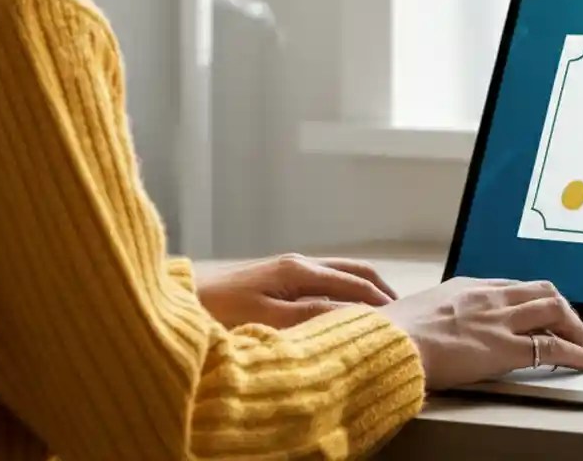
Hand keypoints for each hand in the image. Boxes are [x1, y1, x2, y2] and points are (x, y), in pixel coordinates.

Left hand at [196, 254, 397, 329]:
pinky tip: (345, 310)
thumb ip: (314, 314)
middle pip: (354, 270)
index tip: (404, 319)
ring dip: (363, 290)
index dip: (382, 300)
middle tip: (403, 312)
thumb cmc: (220, 313)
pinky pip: (324, 282)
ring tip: (381, 312)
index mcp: (301, 270)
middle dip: (380, 289)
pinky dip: (345, 293)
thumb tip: (357, 312)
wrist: (179, 302)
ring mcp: (288, 270)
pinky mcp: (276, 280)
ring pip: (340, 274)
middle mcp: (299, 264)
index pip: (356, 282)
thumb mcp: (270, 318)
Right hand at [381, 277, 582, 389]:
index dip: (534, 300)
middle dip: (563, 310)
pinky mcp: (506, 348)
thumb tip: (433, 328)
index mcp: (467, 286)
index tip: (541, 314)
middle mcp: (489, 297)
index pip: (514, 287)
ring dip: (576, 328)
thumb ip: (437, 316)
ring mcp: (500, 320)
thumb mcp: (418, 311)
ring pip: (556, 311)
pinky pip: (554, 348)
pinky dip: (578, 354)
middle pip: (543, 291)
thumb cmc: (394, 333)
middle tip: (571, 328)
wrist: (390, 343)